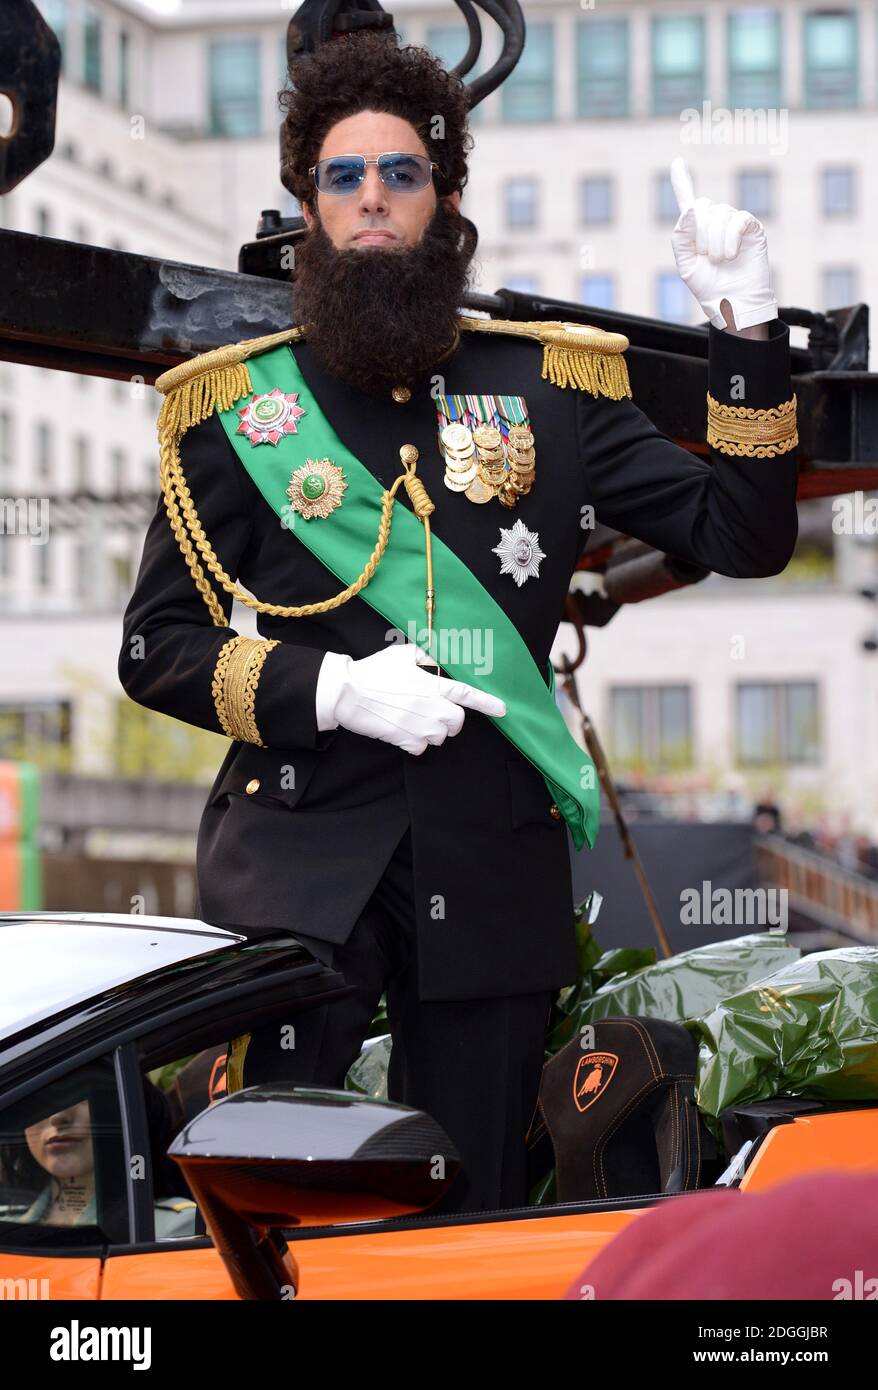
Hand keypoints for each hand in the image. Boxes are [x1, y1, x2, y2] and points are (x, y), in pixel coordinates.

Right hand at [316, 642, 505, 755]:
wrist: (348, 693)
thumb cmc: (374, 671)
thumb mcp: (402, 653)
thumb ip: (426, 656)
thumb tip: (439, 657)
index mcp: (432, 684)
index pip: (466, 694)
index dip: (487, 702)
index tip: (502, 710)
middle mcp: (430, 706)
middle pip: (457, 721)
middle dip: (450, 719)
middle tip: (433, 711)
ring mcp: (419, 725)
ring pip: (440, 737)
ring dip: (432, 731)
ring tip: (413, 719)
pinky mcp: (405, 740)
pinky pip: (421, 748)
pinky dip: (415, 743)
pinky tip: (402, 730)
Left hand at [669, 157, 776, 331]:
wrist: (732, 302)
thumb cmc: (710, 287)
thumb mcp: (686, 265)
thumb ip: (681, 238)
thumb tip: (691, 209)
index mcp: (697, 229)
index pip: (688, 199)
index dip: (682, 181)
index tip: (677, 161)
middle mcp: (716, 221)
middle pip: (702, 207)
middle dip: (700, 234)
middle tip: (708, 257)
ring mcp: (734, 222)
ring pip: (718, 215)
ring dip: (715, 243)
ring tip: (721, 260)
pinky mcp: (751, 227)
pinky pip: (736, 221)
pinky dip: (729, 240)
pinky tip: (731, 256)